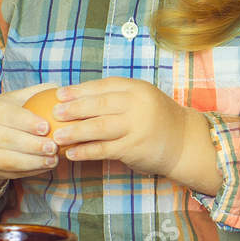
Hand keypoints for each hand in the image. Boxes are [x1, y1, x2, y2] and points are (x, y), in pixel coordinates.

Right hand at [0, 82, 63, 189]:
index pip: (5, 115)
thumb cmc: (1, 116)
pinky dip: (30, 171)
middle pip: (6, 139)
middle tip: (54, 146)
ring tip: (53, 160)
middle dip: (32, 145)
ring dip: (32, 162)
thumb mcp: (10, 101)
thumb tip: (60, 89)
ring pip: (6, 160)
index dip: (26, 122)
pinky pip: (9, 173)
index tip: (46, 127)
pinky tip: (46, 167)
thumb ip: (33, 94)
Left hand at [50, 77, 193, 178]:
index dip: (79, 90)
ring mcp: (136, 127)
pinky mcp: (134, 148)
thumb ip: (118, 97)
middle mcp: (137, 105)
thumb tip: (79, 98)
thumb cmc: (158, 119)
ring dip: (75, 132)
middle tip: (53, 113)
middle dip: (73, 109)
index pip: (103, 87)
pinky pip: (104, 149)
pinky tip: (71, 153)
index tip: (60, 94)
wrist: (185, 142)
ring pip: (98, 127)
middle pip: (98, 105)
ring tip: (56, 136)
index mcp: (137, 89)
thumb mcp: (143, 99)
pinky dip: (86, 151)